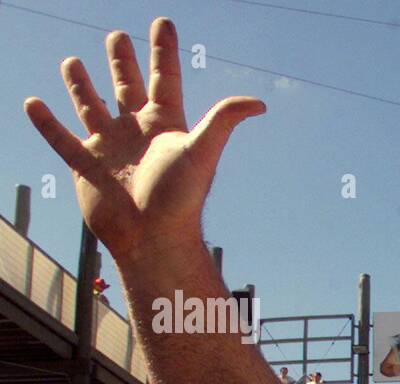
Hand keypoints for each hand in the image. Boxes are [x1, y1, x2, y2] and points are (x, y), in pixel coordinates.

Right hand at [24, 18, 264, 263]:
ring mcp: (110, 148)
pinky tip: (33, 103)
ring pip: (91, 107)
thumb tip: (258, 102)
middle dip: (122, 62)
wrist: (152, 238)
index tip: (163, 22)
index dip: (163, 50)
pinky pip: (60, 138)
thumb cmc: (180, 198)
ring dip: (81, 85)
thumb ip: (223, 120)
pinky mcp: (85, 167)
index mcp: (165, 124)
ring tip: (73, 62)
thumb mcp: (202, 151)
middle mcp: (137, 132)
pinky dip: (45, 122)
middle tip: (116, 36)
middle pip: (127, 87)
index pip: (165, 77)